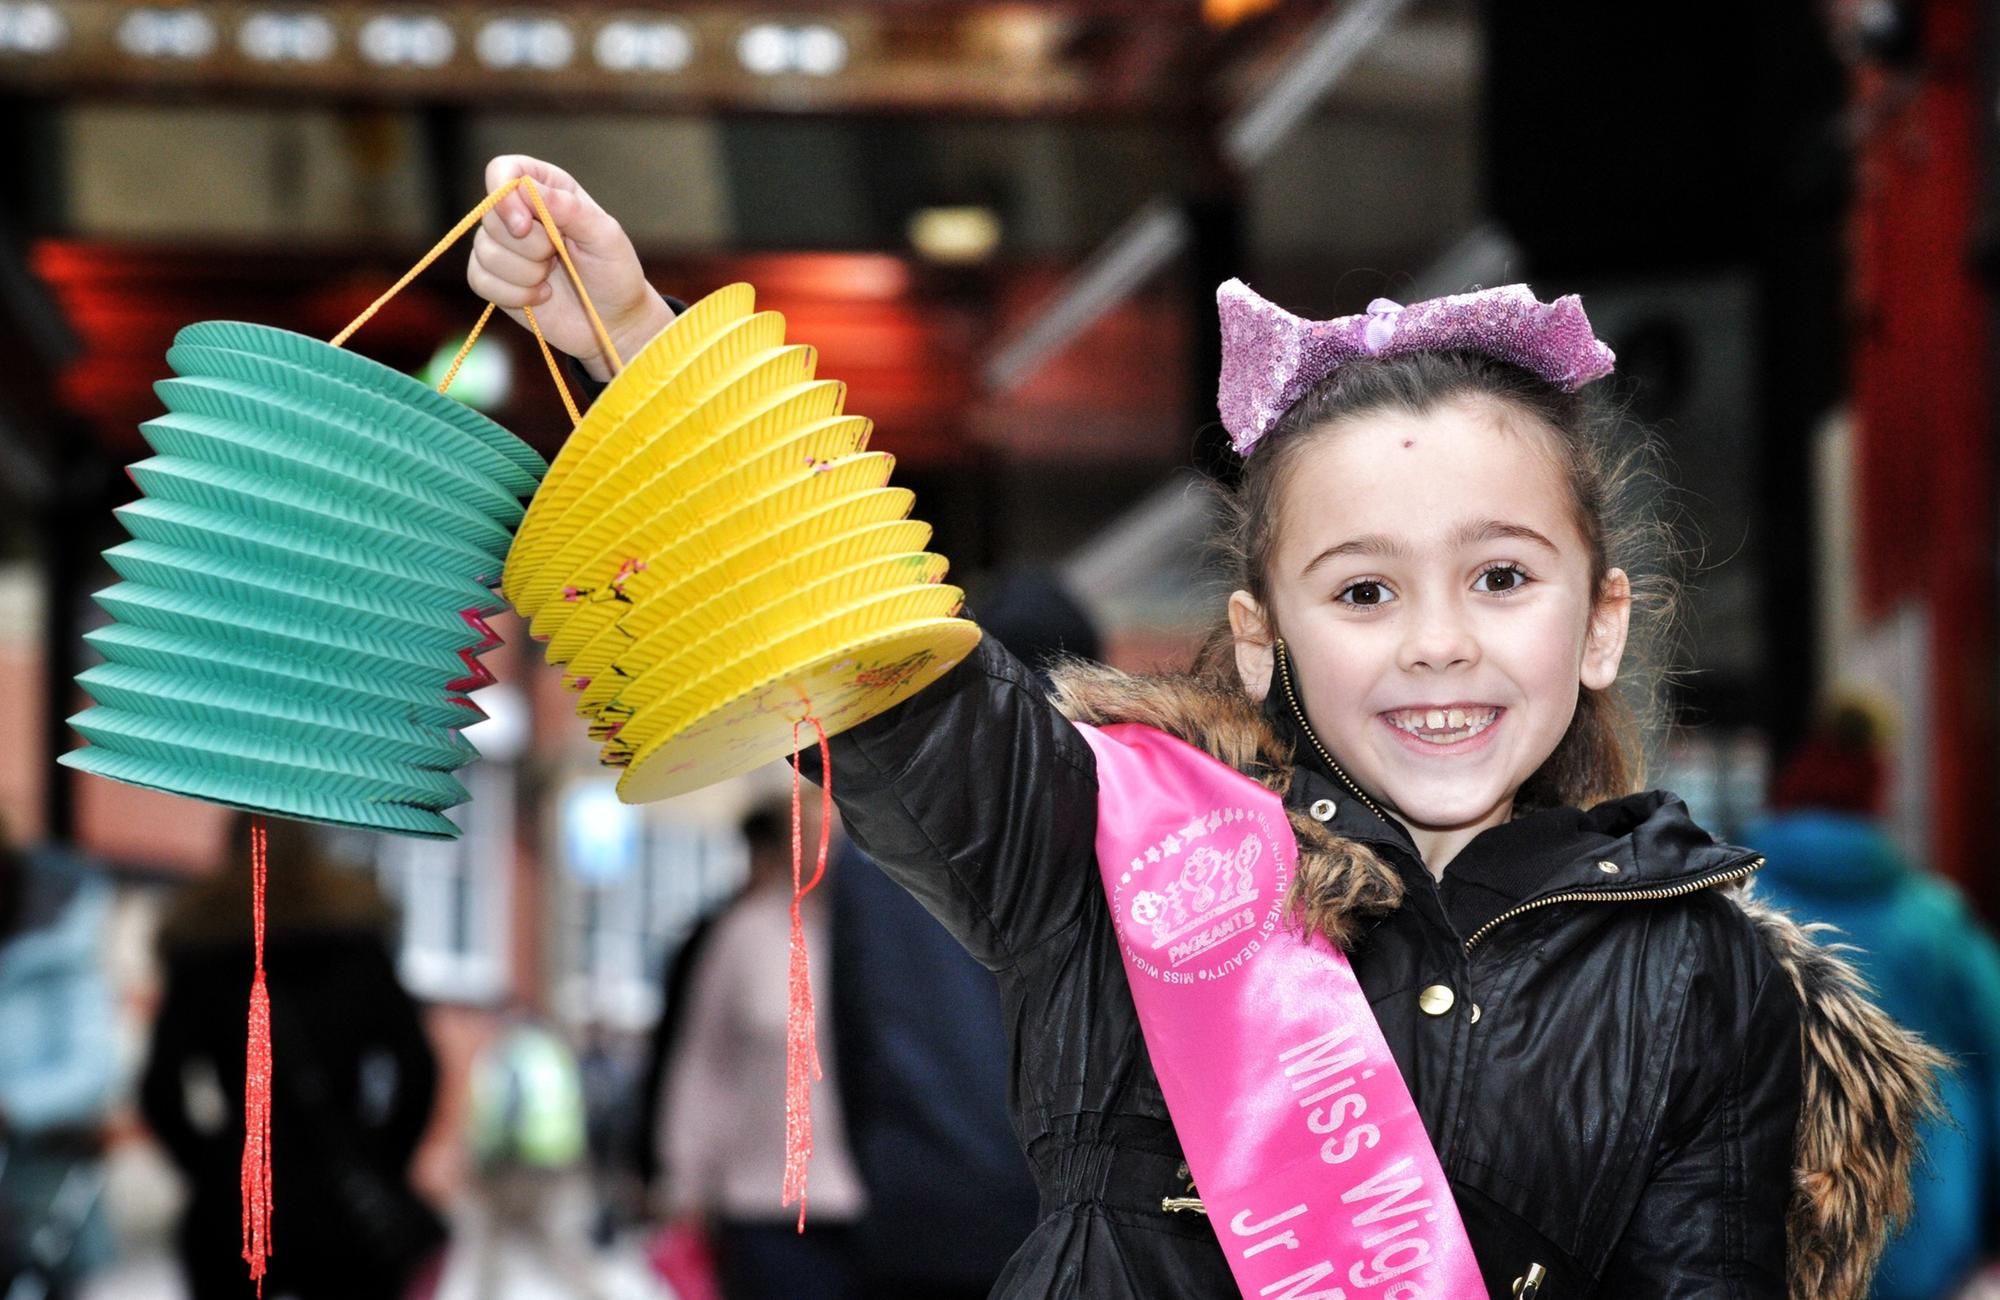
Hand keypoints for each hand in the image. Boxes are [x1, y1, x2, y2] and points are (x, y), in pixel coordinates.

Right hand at [466, 155, 675, 380]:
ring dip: (525, 274)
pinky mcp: (494, 278)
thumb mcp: (604, 237)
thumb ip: (569, 209)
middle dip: (528, 247)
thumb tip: (527, 187)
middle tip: (558, 257)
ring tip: (552, 278)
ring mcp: (504, 246)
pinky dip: (514, 294)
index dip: (504, 195)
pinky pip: (479, 280)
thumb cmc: (614, 272)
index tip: (524, 225)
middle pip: (491, 217)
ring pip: (485, 252)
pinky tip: (541, 296)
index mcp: (547, 188)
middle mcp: (520, 212)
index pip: (503, 170)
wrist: (612, 320)